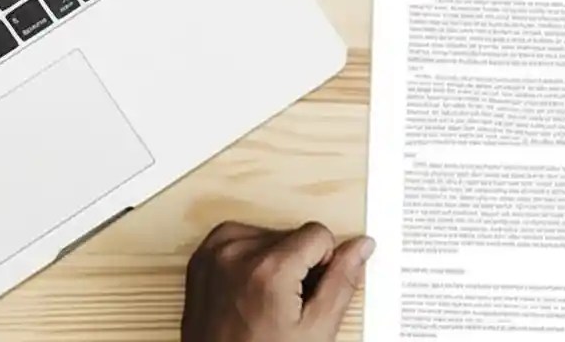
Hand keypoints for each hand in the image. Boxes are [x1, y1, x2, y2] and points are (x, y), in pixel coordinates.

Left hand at [182, 221, 375, 341]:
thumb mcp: (316, 331)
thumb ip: (342, 282)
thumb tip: (362, 246)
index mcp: (268, 270)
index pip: (318, 233)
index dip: (324, 264)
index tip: (309, 294)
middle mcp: (236, 254)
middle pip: (293, 234)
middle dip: (299, 264)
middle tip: (286, 305)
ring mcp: (214, 254)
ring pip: (268, 234)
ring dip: (275, 260)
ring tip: (266, 301)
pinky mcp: (201, 258)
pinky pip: (239, 237)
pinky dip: (250, 257)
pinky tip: (251, 290)